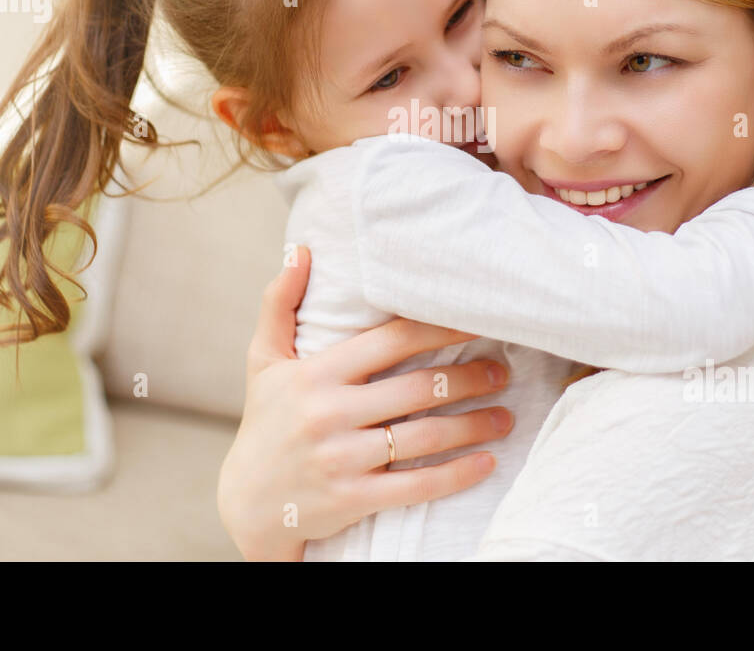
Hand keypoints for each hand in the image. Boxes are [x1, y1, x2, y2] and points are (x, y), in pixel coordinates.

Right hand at [216, 245, 514, 560]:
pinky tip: (487, 463)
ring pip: (425, 436)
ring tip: (505, 416)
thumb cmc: (264, 423)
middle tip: (502, 371)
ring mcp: (342, 459)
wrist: (248, 504)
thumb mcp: (263, 361)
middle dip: (469, 378)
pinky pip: (417, 485)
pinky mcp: (353, 499)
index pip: (391, 341)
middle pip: (418, 387)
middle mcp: (329, 413)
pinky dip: (458, 474)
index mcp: (315, 374)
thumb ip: (280, 304)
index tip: (478, 322)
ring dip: (474, 425)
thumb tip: (300, 250)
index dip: (441, 329)